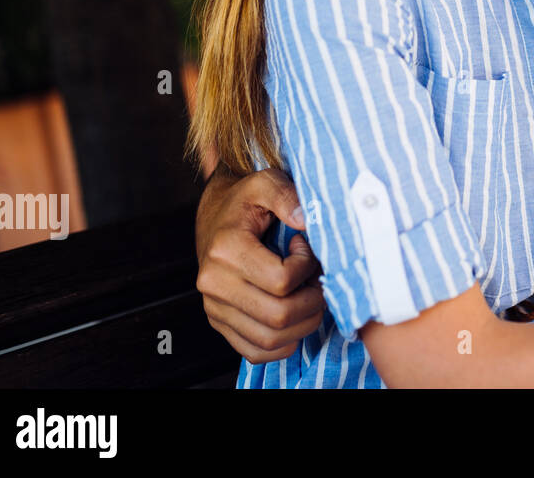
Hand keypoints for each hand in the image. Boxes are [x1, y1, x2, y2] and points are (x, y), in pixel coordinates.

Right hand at [195, 167, 325, 362]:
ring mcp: (214, 307)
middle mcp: (213, 283)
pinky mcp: (219, 321)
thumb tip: (306, 221)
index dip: (307, 268)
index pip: (282, 280)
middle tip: (319, 281)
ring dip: (303, 324)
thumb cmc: (246, 199)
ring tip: (310, 298)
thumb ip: (287, 196)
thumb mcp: (266, 182)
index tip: (306, 250)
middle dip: (312, 301)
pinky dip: (282, 345)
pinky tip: (296, 321)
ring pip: (270, 338)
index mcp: (226, 250)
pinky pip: (254, 350)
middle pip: (278, 315)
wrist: (215, 215)